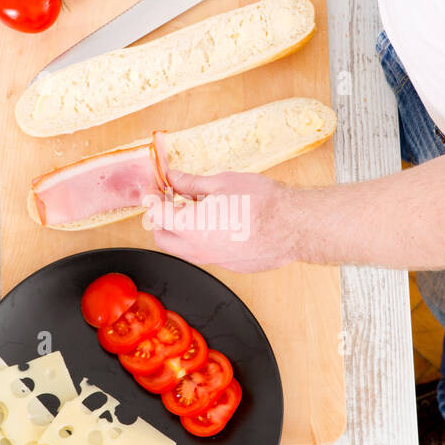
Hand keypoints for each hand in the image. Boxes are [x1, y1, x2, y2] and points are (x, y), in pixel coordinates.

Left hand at [144, 170, 303, 273]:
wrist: (294, 226)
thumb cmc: (263, 203)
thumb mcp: (222, 183)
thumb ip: (191, 183)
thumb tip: (175, 178)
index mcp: (190, 226)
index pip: (155, 214)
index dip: (150, 197)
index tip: (155, 188)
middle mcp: (197, 250)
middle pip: (162, 237)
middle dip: (160, 218)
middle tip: (170, 199)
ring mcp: (214, 261)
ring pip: (183, 249)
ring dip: (180, 230)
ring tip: (194, 208)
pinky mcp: (229, 266)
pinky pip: (205, 254)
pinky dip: (202, 239)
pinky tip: (217, 222)